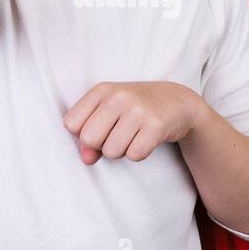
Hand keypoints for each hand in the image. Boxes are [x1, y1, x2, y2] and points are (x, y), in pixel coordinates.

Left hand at [63, 81, 204, 164]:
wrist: (177, 102)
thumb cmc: (135, 109)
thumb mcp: (108, 114)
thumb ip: (89, 136)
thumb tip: (86, 159)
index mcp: (102, 90)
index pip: (71, 124)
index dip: (83, 134)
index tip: (100, 129)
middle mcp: (119, 96)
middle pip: (89, 139)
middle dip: (101, 146)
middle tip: (118, 135)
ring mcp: (139, 109)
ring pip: (111, 152)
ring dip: (121, 151)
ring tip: (133, 136)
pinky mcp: (156, 125)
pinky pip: (134, 155)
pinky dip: (139, 153)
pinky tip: (146, 139)